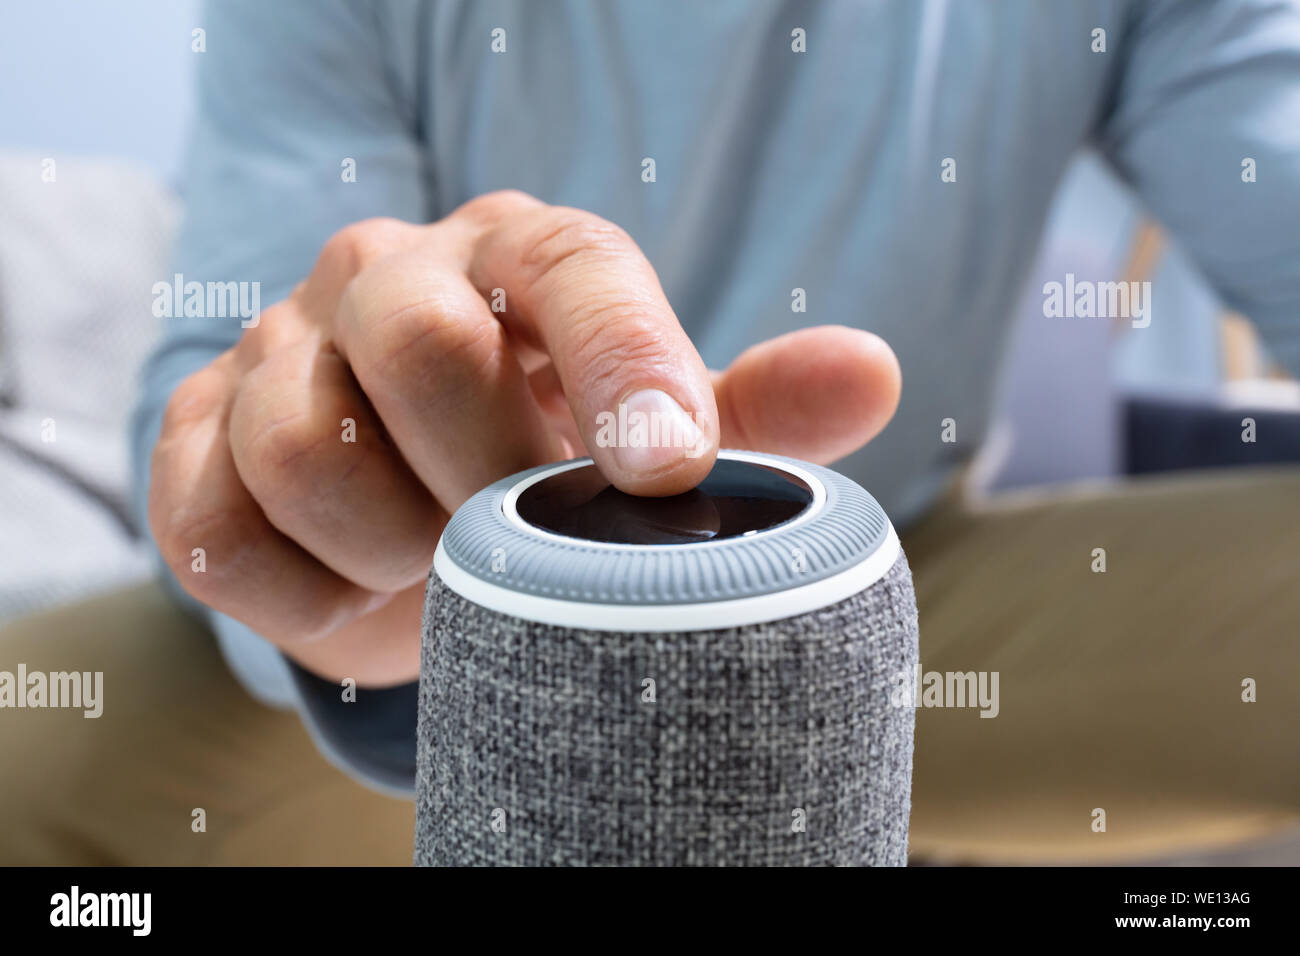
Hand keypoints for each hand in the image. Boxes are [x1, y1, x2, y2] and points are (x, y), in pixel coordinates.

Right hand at [148, 191, 899, 684]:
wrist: (412, 518)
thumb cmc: (550, 463)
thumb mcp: (658, 441)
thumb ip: (756, 413)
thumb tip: (873, 372)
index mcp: (516, 257)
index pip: (572, 266)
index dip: (623, 359)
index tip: (664, 468)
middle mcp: (385, 276)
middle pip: (417, 340)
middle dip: (483, 475)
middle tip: (519, 540)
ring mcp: (273, 352)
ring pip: (304, 445)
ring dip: (395, 548)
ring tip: (441, 568)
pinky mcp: (189, 442)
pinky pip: (220, 535)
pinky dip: (308, 597)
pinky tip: (359, 588)